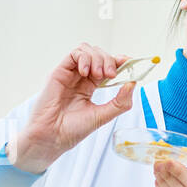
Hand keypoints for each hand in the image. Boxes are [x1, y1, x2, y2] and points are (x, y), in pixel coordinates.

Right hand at [11, 43, 135, 173]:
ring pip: (87, 50)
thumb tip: (133, 84)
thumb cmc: (73, 129)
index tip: (129, 63)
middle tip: (111, 75)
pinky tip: (86, 73)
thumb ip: (120, 102)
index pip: (107, 67)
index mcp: (90, 87)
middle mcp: (80, 78)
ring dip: (98, 58)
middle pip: (99, 55)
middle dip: (109, 61)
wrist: (53, 136)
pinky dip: (84, 58)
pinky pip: (74, 54)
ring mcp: (70, 74)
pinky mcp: (59, 72)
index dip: (119, 62)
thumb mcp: (103, 115)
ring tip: (99, 75)